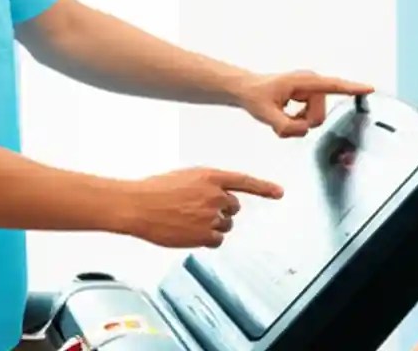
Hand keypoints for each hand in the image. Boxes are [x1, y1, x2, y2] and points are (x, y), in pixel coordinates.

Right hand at [122, 167, 283, 247]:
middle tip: (197, 210)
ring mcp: (211, 216)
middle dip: (221, 210)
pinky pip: (217, 240)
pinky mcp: (204, 235)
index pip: (245, 181)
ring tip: (188, 221)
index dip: (264, 187)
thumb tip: (219, 197)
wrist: (138, 205)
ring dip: (213, 225)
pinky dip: (207, 239)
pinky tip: (189, 233)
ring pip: (226, 225)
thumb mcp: (185, 176)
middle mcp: (215, 195)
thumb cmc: (155, 190)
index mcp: (211, 176)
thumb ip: (206, 184)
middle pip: (234, 207)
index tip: (279, 193)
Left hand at [237, 71, 373, 137]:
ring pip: (315, 120)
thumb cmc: (254, 95)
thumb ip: (284, 126)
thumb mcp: (265, 114)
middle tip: (281, 122)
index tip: (369, 88)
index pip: (333, 86)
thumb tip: (302, 131)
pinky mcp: (307, 98)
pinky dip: (296, 123)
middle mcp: (311, 84)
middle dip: (301, 124)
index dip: (352, 88)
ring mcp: (310, 91)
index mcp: (304, 81)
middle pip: (319, 116)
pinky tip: (283, 117)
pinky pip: (310, 119)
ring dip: (297, 124)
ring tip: (280, 118)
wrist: (246, 90)